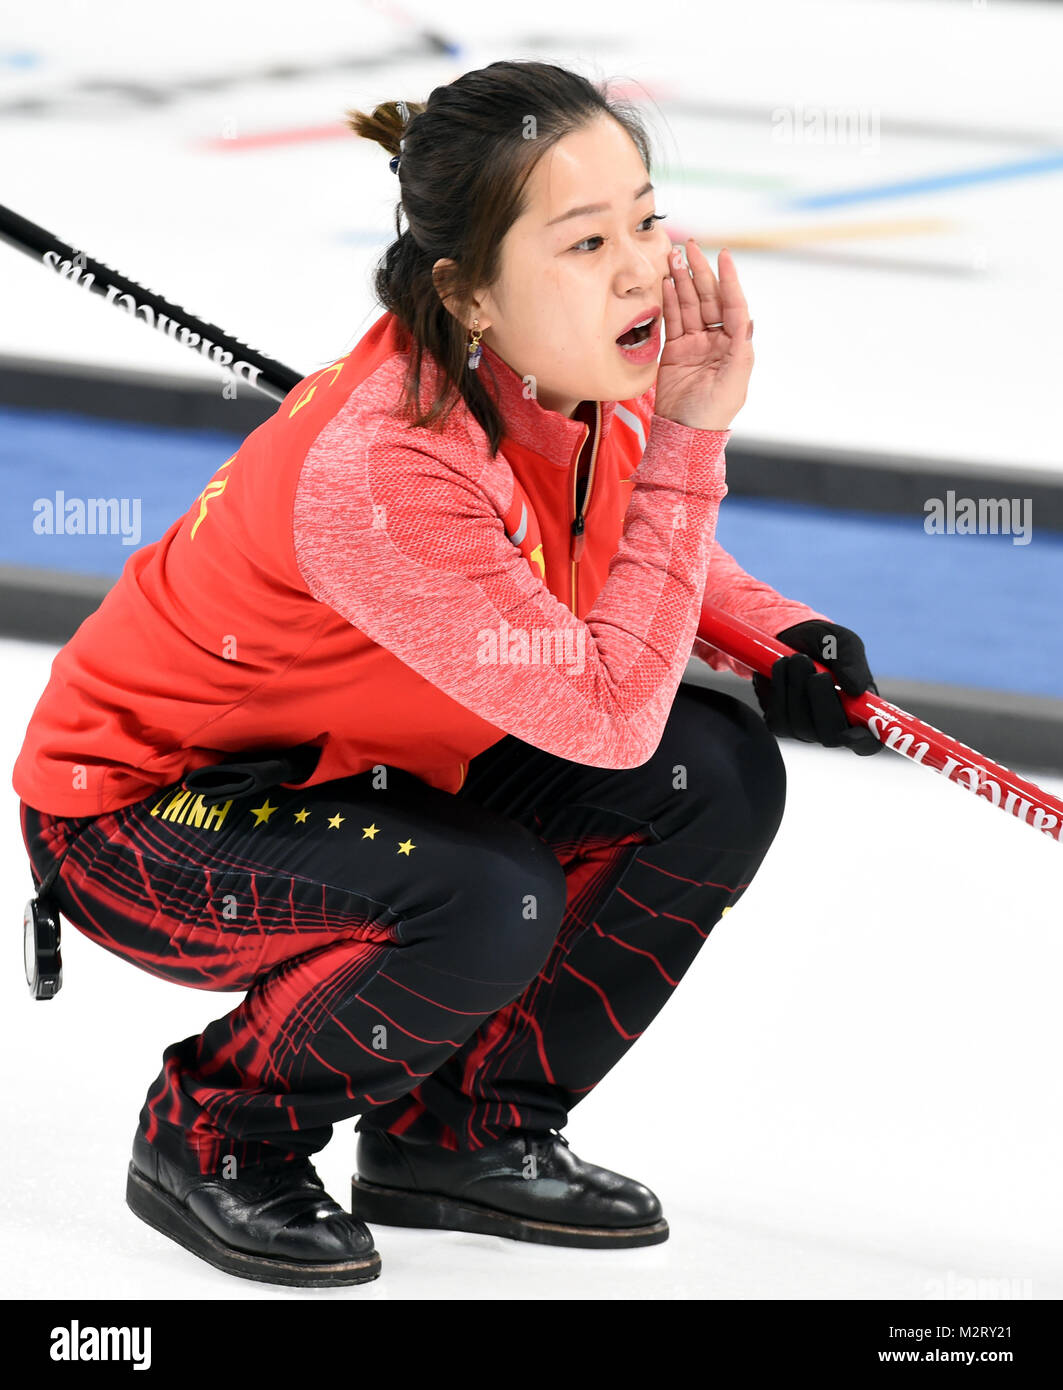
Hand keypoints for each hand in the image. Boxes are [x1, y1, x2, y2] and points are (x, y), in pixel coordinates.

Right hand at [654, 242, 753, 430]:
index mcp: (736, 345)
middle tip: (689, 247)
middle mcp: (716, 340)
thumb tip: (747, 319)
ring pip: (689, 305)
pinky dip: (668, 300)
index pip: (733, 305)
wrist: (684, 433)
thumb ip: (741, 350)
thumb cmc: (712, 412)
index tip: (723, 254)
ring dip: (681, 281)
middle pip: (709, 298)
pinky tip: (665, 282)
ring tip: (673, 258)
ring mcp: (695, 344)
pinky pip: (672, 320)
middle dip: (700, 272)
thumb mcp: (734, 382)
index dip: (729, 279)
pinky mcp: (675, 350)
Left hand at [751, 619, 883, 755]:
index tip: (853, 730)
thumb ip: (852, 662)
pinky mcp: (780, 724)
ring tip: (797, 660)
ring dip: (797, 687)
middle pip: (830, 736)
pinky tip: (782, 670)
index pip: (868, 743)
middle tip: (817, 673)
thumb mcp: (842, 642)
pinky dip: (779, 689)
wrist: (788, 638)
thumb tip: (856, 690)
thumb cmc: (824, 644)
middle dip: (822, 702)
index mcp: (860, 712)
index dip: (863, 742)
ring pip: (800, 725)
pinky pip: (778, 718)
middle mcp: (834, 727)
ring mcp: (805, 730)